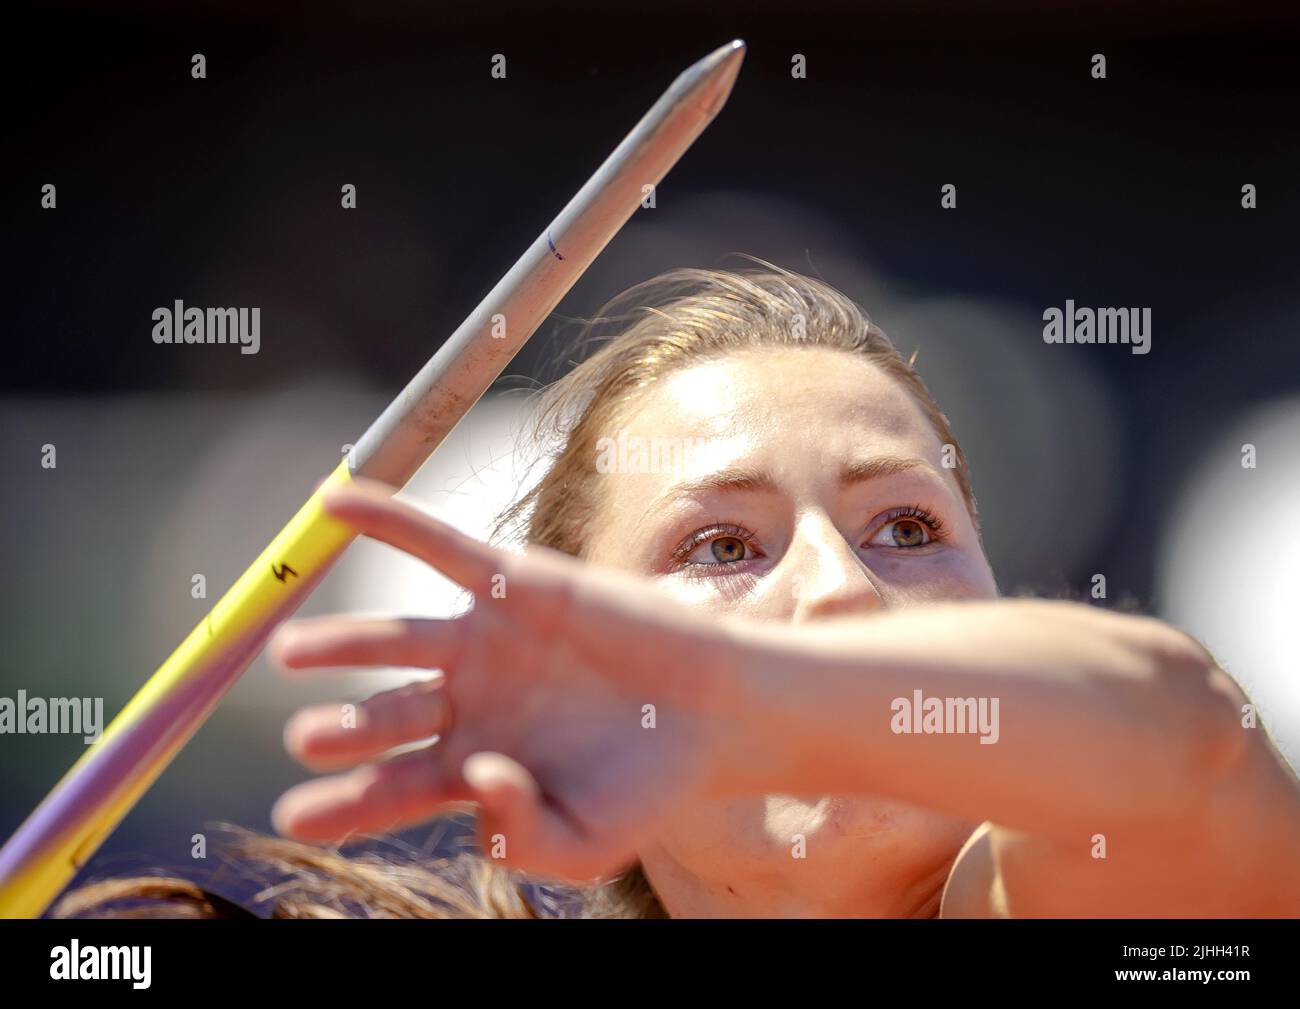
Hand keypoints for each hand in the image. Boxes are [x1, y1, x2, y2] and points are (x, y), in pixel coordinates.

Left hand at [269, 478, 752, 881]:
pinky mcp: (515, 582)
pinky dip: (388, 519)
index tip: (294, 818)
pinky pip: (439, 545)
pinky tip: (336, 500)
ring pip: (397, 639)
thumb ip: (520, 837)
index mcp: (472, 767)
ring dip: (342, 641)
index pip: (392, 787)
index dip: (343, 803)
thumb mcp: (586, 843)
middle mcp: (467, 702)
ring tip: (291, 653)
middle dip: (343, 728)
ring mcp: (486, 641)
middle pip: (384, 715)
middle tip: (308, 738)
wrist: (717, 715)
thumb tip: (471, 781)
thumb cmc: (650, 786)